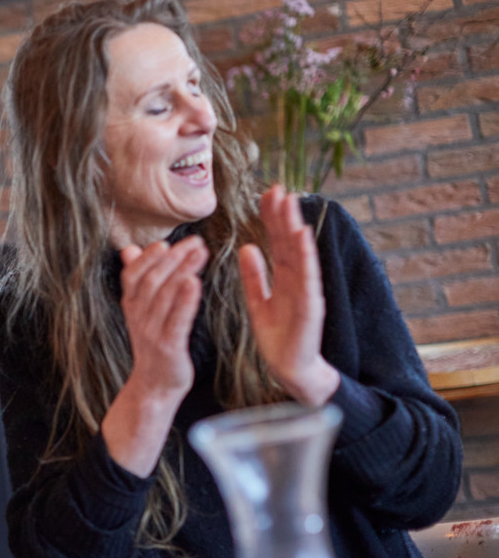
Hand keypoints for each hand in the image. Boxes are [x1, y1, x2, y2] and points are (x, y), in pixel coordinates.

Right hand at [119, 235, 208, 402]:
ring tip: (201, 254)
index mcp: (132, 306)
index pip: (133, 275)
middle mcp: (138, 317)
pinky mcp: (168, 346)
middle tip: (195, 241)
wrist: (154, 387)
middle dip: (174, 258)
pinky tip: (195, 283)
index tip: (165, 243)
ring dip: (183, 271)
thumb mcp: (141, 311)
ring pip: (165, 295)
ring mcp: (151, 332)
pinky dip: (185, 300)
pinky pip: (177, 319)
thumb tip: (129, 249)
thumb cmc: (154, 345)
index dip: (148, 258)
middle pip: (152, 281)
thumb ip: (137, 279)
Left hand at [239, 186, 339, 405]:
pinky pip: (308, 278)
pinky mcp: (311, 307)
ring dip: (295, 228)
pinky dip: (306, 256)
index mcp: (283, 278)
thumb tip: (247, 248)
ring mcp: (306, 291)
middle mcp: (297, 280)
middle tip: (277, 188)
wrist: (290, 369)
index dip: (272, 218)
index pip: (277, 241)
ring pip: (300, 254)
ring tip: (290, 204)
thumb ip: (253, 276)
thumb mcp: (258, 302)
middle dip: (284, 215)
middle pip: (289, 242)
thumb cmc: (277, 336)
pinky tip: (302, 236)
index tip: (266, 193)